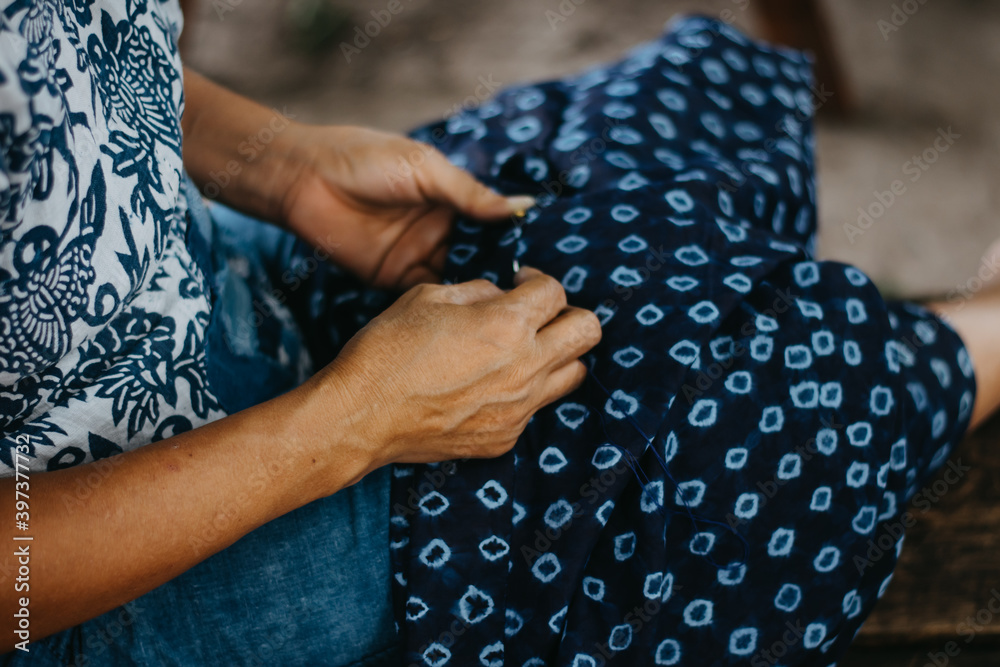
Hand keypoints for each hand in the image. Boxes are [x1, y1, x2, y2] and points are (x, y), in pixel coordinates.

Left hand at [274, 125, 534, 288]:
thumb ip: (471, 194)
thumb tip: (522, 208)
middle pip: (480, 258)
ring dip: (479, 294)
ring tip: (513, 311)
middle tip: (537, 296)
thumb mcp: (426, 169)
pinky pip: (428, 296)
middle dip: (503, 274)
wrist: (304, 179)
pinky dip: (448, 305)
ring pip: (458, 280)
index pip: (493, 225)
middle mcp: (440, 231)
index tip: (548, 261)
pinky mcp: (394, 278)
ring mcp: (418, 256)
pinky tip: (473, 316)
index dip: (516, 242)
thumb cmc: (365, 159)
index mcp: (451, 200)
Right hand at [296, 267, 601, 474]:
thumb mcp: (428, 296)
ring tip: (521, 351)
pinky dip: (522, 392)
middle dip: (568, 315)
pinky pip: (534, 409)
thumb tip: (501, 295)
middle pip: (588, 332)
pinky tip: (486, 387)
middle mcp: (525, 368)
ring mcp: (519, 409)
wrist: (361, 417)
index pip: (556, 292)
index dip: (537, 280)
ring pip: (574, 375)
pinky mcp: (505, 438)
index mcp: (507, 325)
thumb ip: (478, 292)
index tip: (520, 284)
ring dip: (556, 356)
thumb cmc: (386, 350)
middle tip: (538, 315)